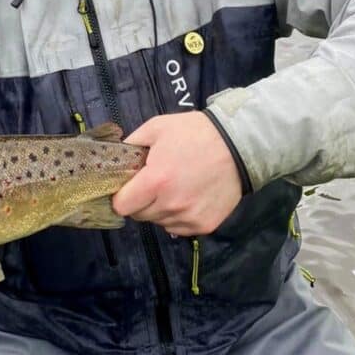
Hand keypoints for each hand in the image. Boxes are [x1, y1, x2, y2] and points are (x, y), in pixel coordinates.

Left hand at [112, 112, 242, 236]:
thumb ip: (131, 144)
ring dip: (160, 209)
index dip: (122, 195)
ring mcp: (189, 218)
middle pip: (139, 215)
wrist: (239, 145)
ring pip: (159, 222)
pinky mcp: (204, 226)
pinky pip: (178, 227)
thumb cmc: (195, 133)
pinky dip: (178, 216)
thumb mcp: (157, 128)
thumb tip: (115, 159)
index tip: (130, 186)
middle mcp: (171, 205)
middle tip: (155, 182)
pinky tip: (189, 197)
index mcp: (155, 181)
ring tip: (176, 187)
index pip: (121, 206)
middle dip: (141, 201)